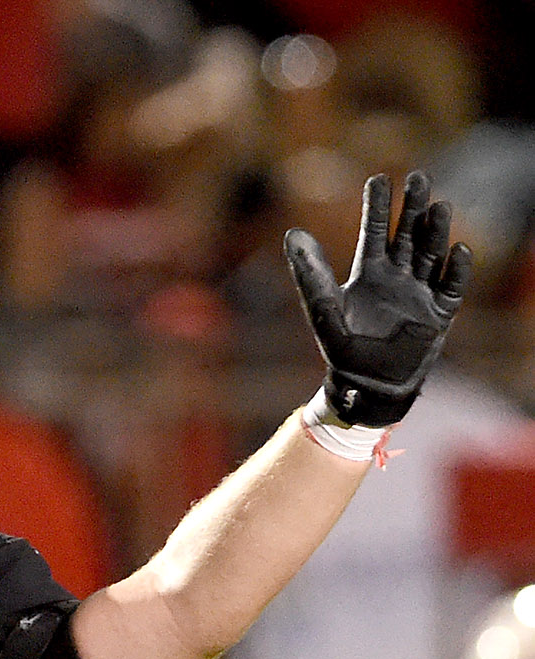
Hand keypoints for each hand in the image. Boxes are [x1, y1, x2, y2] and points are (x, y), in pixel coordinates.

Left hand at [285, 171, 470, 427]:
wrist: (366, 388)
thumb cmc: (343, 352)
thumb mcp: (325, 310)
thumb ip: (310, 274)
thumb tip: (292, 233)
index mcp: (369, 275)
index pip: (375, 233)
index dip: (377, 207)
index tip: (380, 179)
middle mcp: (396, 279)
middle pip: (408, 235)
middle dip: (413, 208)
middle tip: (419, 178)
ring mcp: (419, 294)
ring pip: (431, 254)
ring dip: (435, 232)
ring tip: (438, 207)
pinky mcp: (438, 314)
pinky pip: (452, 287)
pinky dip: (456, 270)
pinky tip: (458, 251)